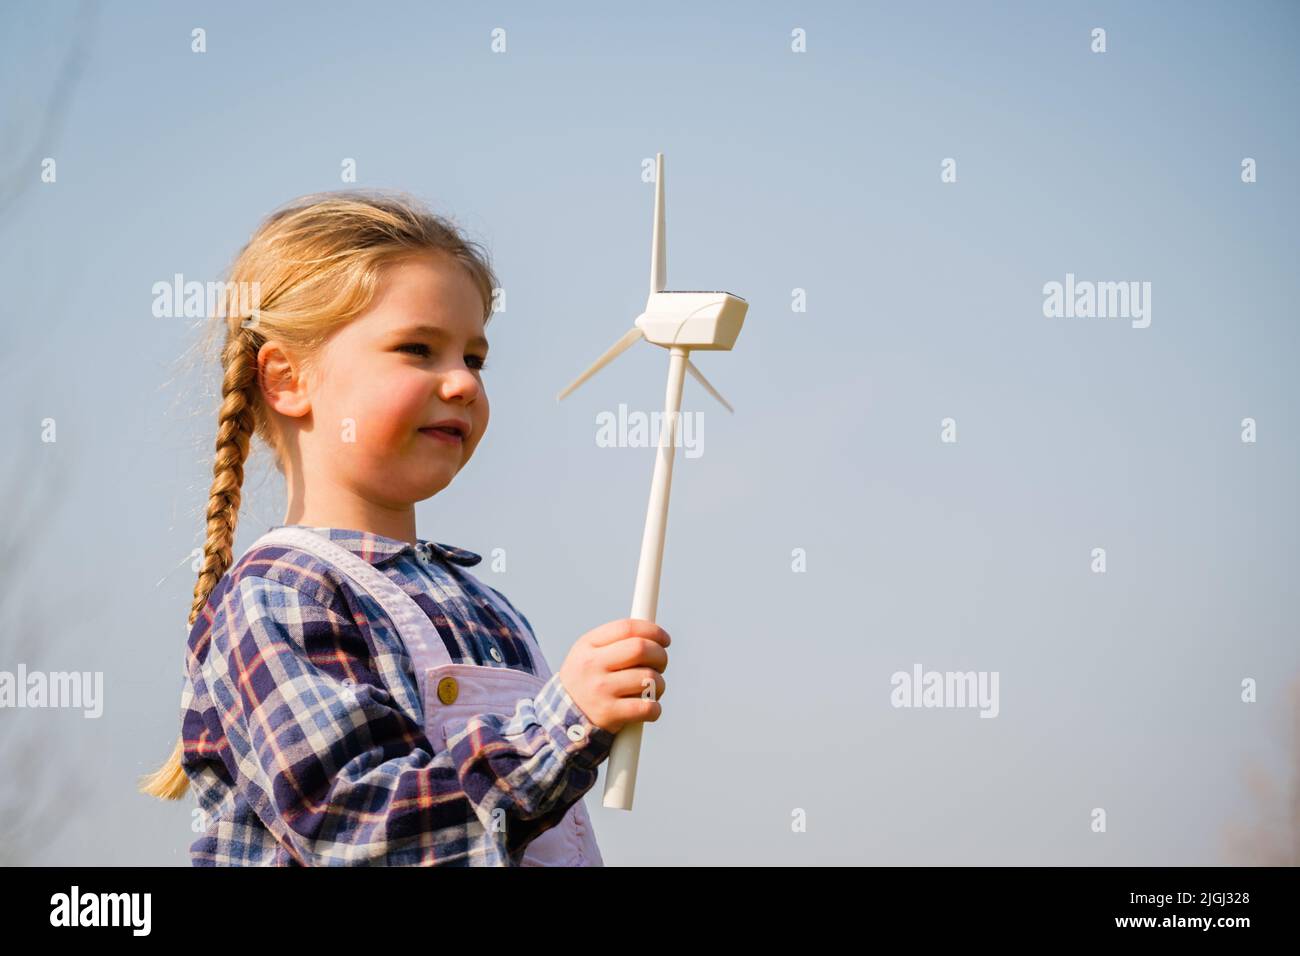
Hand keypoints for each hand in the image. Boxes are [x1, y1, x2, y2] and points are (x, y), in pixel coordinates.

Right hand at [557, 618, 669, 734]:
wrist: (563, 719)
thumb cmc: (587, 681)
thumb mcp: (589, 653)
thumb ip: (617, 640)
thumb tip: (655, 633)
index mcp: (588, 645)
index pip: (627, 628)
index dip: (653, 631)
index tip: (664, 639)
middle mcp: (592, 665)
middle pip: (641, 649)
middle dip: (660, 656)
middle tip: (661, 664)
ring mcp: (600, 690)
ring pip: (649, 678)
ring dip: (659, 684)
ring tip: (650, 689)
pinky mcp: (609, 714)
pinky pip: (647, 707)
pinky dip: (655, 708)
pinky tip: (648, 708)